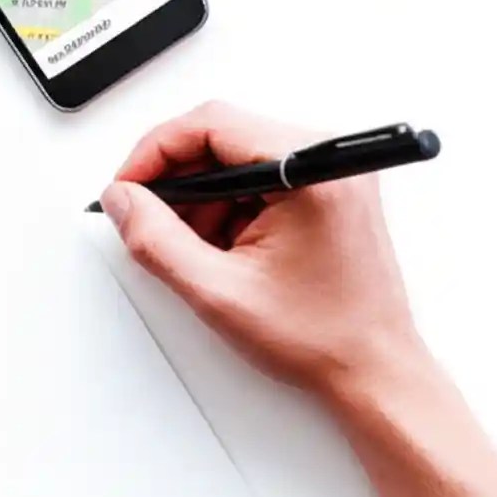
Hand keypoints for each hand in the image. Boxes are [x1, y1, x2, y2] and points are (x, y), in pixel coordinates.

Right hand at [99, 101, 428, 397]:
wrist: (373, 372)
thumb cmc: (323, 338)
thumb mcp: (217, 291)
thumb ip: (156, 239)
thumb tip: (123, 200)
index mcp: (312, 170)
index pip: (212, 124)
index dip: (155, 152)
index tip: (126, 186)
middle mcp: (328, 160)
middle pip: (222, 137)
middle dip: (176, 180)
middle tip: (146, 220)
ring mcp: (330, 175)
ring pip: (235, 160)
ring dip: (200, 200)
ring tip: (195, 251)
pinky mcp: (326, 194)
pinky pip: (257, 181)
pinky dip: (226, 211)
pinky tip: (222, 251)